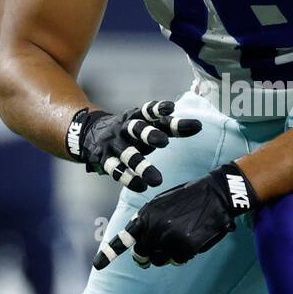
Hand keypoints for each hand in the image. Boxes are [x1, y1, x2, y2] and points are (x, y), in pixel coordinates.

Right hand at [66, 99, 200, 191]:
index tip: (170, 107)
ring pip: (127, 154)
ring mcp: (114, 143)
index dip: (158, 108)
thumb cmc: (133, 132)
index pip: (149, 111)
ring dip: (141, 166)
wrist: (93, 134)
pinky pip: (115, 169)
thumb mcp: (150, 126)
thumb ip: (173, 127)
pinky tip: (141, 186)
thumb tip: (199, 126)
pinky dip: (127, 178)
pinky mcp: (105, 158)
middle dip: (149, 134)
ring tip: (157, 181)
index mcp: (137, 116)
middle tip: (163, 142)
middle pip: (136, 128)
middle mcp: (125, 128)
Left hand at [94, 162, 258, 268]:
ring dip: (167, 255)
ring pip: (159, 260)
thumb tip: (139, 244)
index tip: (98, 265)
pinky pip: (177, 261)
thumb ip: (148, 220)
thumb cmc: (189, 198)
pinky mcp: (185, 247)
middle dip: (146, 257)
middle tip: (152, 256)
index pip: (125, 238)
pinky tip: (192, 241)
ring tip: (180, 239)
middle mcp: (154, 227)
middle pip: (142, 254)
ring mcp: (169, 238)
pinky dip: (183, 256)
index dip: (110, 253)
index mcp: (146, 215)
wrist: (215, 194)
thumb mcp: (162, 203)